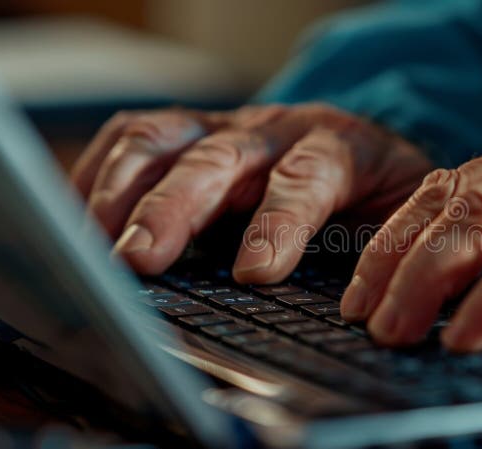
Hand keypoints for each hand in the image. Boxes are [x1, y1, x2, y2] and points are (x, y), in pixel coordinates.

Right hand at [71, 104, 432, 281]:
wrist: (368, 146)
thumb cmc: (380, 193)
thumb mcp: (399, 222)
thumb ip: (378, 254)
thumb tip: (357, 313)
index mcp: (339, 150)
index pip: (306, 176)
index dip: (278, 222)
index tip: (253, 274)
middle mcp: (276, 130)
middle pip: (219, 156)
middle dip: (174, 208)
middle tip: (139, 262)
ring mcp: (227, 127)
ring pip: (163, 138)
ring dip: (122, 192)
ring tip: (96, 248)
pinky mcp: (191, 132)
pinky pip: (133, 137)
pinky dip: (99, 175)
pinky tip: (82, 219)